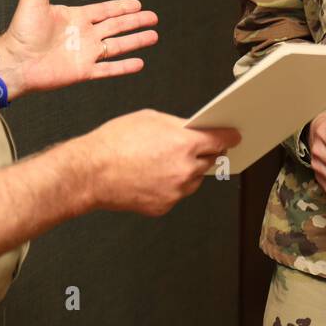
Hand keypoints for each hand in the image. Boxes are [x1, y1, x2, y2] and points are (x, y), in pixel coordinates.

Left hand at [0, 0, 157, 98]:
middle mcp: (84, 35)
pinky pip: (109, 69)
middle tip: (153, 17)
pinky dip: (124, 67)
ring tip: (154, 36)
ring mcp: (85, 54)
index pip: (105, 10)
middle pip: (117, 26)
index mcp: (75, 17)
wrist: (15, 61)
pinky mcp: (83, 71)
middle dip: (135, 22)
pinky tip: (139, 63)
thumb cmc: (20, 31)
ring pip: (117, 46)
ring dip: (136, 41)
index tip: (137, 4)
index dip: (122, 6)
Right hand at [83, 110, 241, 215]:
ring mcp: (176, 191)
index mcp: (184, 144)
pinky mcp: (164, 206)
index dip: (229, 136)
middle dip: (205, 152)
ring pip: (194, 179)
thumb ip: (178, 126)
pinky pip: (176, 193)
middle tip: (192, 146)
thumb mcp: (151, 119)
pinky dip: (171, 185)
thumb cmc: (114, 143)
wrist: (91, 172)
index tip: (234, 136)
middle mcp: (185, 170)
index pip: (221, 140)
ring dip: (188, 170)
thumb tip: (191, 129)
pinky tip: (153, 175)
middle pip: (210, 160)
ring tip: (163, 161)